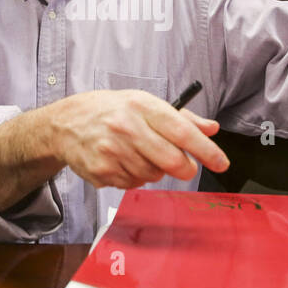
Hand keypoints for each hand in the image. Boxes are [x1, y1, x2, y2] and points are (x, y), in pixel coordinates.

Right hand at [49, 90, 228, 189]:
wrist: (66, 124)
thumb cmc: (110, 110)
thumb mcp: (144, 103)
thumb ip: (182, 117)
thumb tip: (211, 129)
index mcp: (141, 106)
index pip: (182, 132)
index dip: (206, 150)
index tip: (221, 162)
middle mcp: (126, 127)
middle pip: (172, 161)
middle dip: (184, 168)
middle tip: (184, 166)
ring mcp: (112, 151)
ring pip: (153, 175)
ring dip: (154, 170)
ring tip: (138, 153)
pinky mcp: (101, 171)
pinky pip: (133, 184)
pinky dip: (135, 177)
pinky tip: (123, 161)